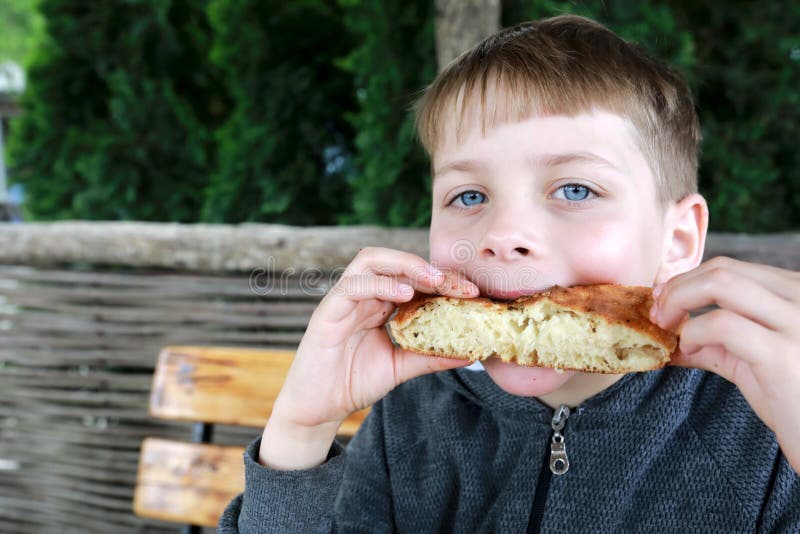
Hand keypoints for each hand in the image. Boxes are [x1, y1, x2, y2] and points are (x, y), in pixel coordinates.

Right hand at [261, 247, 477, 468]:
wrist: (318, 408)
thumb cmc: (353, 383)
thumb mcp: (401, 368)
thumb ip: (430, 356)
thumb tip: (469, 352)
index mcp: (379, 304)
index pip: (411, 278)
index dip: (442, 280)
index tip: (471, 293)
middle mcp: (362, 295)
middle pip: (394, 262)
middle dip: (428, 268)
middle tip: (457, 284)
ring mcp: (344, 300)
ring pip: (371, 261)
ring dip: (405, 265)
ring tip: (433, 280)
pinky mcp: (327, 311)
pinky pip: (352, 286)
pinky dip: (379, 285)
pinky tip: (403, 295)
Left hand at [650, 256, 799, 471]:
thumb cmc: (795, 401)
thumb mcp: (753, 360)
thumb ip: (716, 343)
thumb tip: (669, 338)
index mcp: (796, 292)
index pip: (730, 268)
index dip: (686, 281)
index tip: (661, 301)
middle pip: (722, 269)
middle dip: (676, 288)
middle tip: (656, 315)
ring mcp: (796, 321)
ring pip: (720, 283)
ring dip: (677, 301)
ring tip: (666, 328)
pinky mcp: (782, 353)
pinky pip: (722, 324)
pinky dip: (693, 331)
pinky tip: (689, 348)